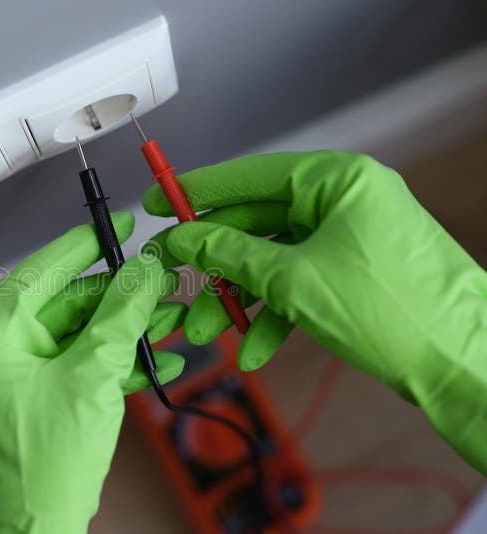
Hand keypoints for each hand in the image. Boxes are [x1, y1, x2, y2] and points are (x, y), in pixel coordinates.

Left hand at [0, 211, 186, 532]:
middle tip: (156, 282)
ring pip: (73, 343)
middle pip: (60, 309)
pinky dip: (111, 368)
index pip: (35, 275)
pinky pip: (73, 374)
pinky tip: (155, 364)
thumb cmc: (40, 470)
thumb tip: (143, 271)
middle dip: (115, 299)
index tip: (111, 227)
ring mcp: (12, 388)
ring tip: (168, 320)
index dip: (78, 248)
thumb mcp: (91, 380)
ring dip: (121, 335)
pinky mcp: (34, 412)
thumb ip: (120, 319)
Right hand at [143, 151, 486, 473]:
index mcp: (337, 180)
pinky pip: (299, 284)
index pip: (251, 175)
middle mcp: (344, 201)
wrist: (464, 364)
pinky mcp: (354, 272)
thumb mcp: (295, 281)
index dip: (198, 191)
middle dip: (216, 264)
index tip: (159, 202)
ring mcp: (350, 238)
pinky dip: (275, 314)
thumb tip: (183, 238)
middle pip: (258, 223)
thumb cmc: (394, 311)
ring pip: (275, 260)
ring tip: (209, 330)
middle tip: (175, 280)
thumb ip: (231, 255)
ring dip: (240, 297)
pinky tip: (255, 349)